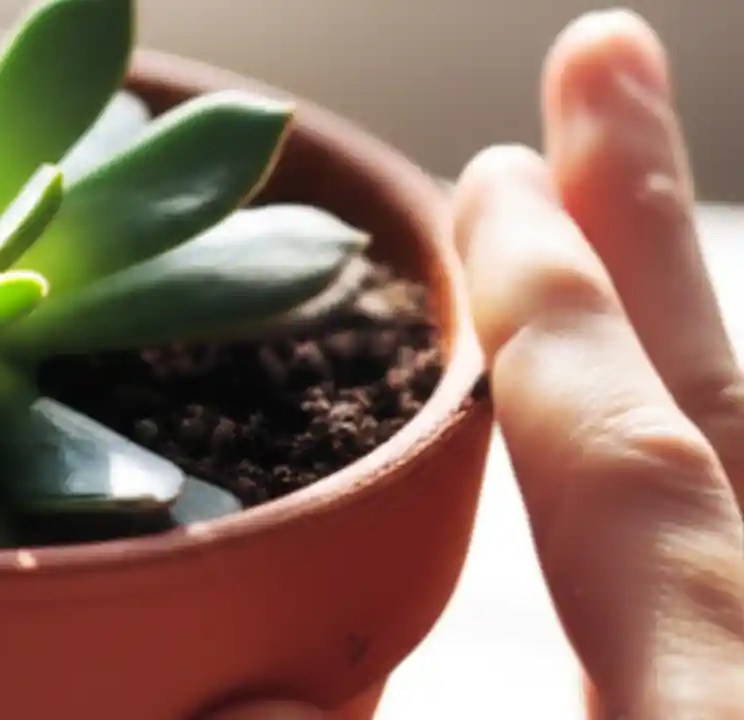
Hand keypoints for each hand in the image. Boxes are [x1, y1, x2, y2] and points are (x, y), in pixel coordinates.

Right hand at [211, 9, 743, 719]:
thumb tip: (231, 706)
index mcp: (711, 703)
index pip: (630, 470)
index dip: (554, 312)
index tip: (496, 175)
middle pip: (722, 425)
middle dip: (646, 232)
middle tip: (608, 57)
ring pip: (737, 464)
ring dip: (668, 325)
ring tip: (606, 202)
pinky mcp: (734, 701)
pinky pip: (719, 543)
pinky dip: (678, 454)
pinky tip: (624, 413)